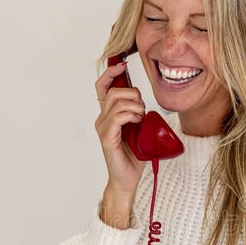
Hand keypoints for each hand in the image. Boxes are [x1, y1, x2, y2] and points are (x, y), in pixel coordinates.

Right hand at [94, 60, 145, 194]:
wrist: (128, 179)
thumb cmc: (134, 156)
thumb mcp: (139, 128)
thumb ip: (137, 113)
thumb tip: (143, 99)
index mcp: (108, 115)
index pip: (102, 86)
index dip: (111, 73)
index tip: (122, 65)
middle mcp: (102, 119)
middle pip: (112, 91)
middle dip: (132, 94)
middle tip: (142, 108)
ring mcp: (103, 128)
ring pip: (116, 102)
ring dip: (135, 106)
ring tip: (141, 118)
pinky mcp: (107, 138)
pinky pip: (117, 117)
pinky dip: (131, 115)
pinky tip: (137, 122)